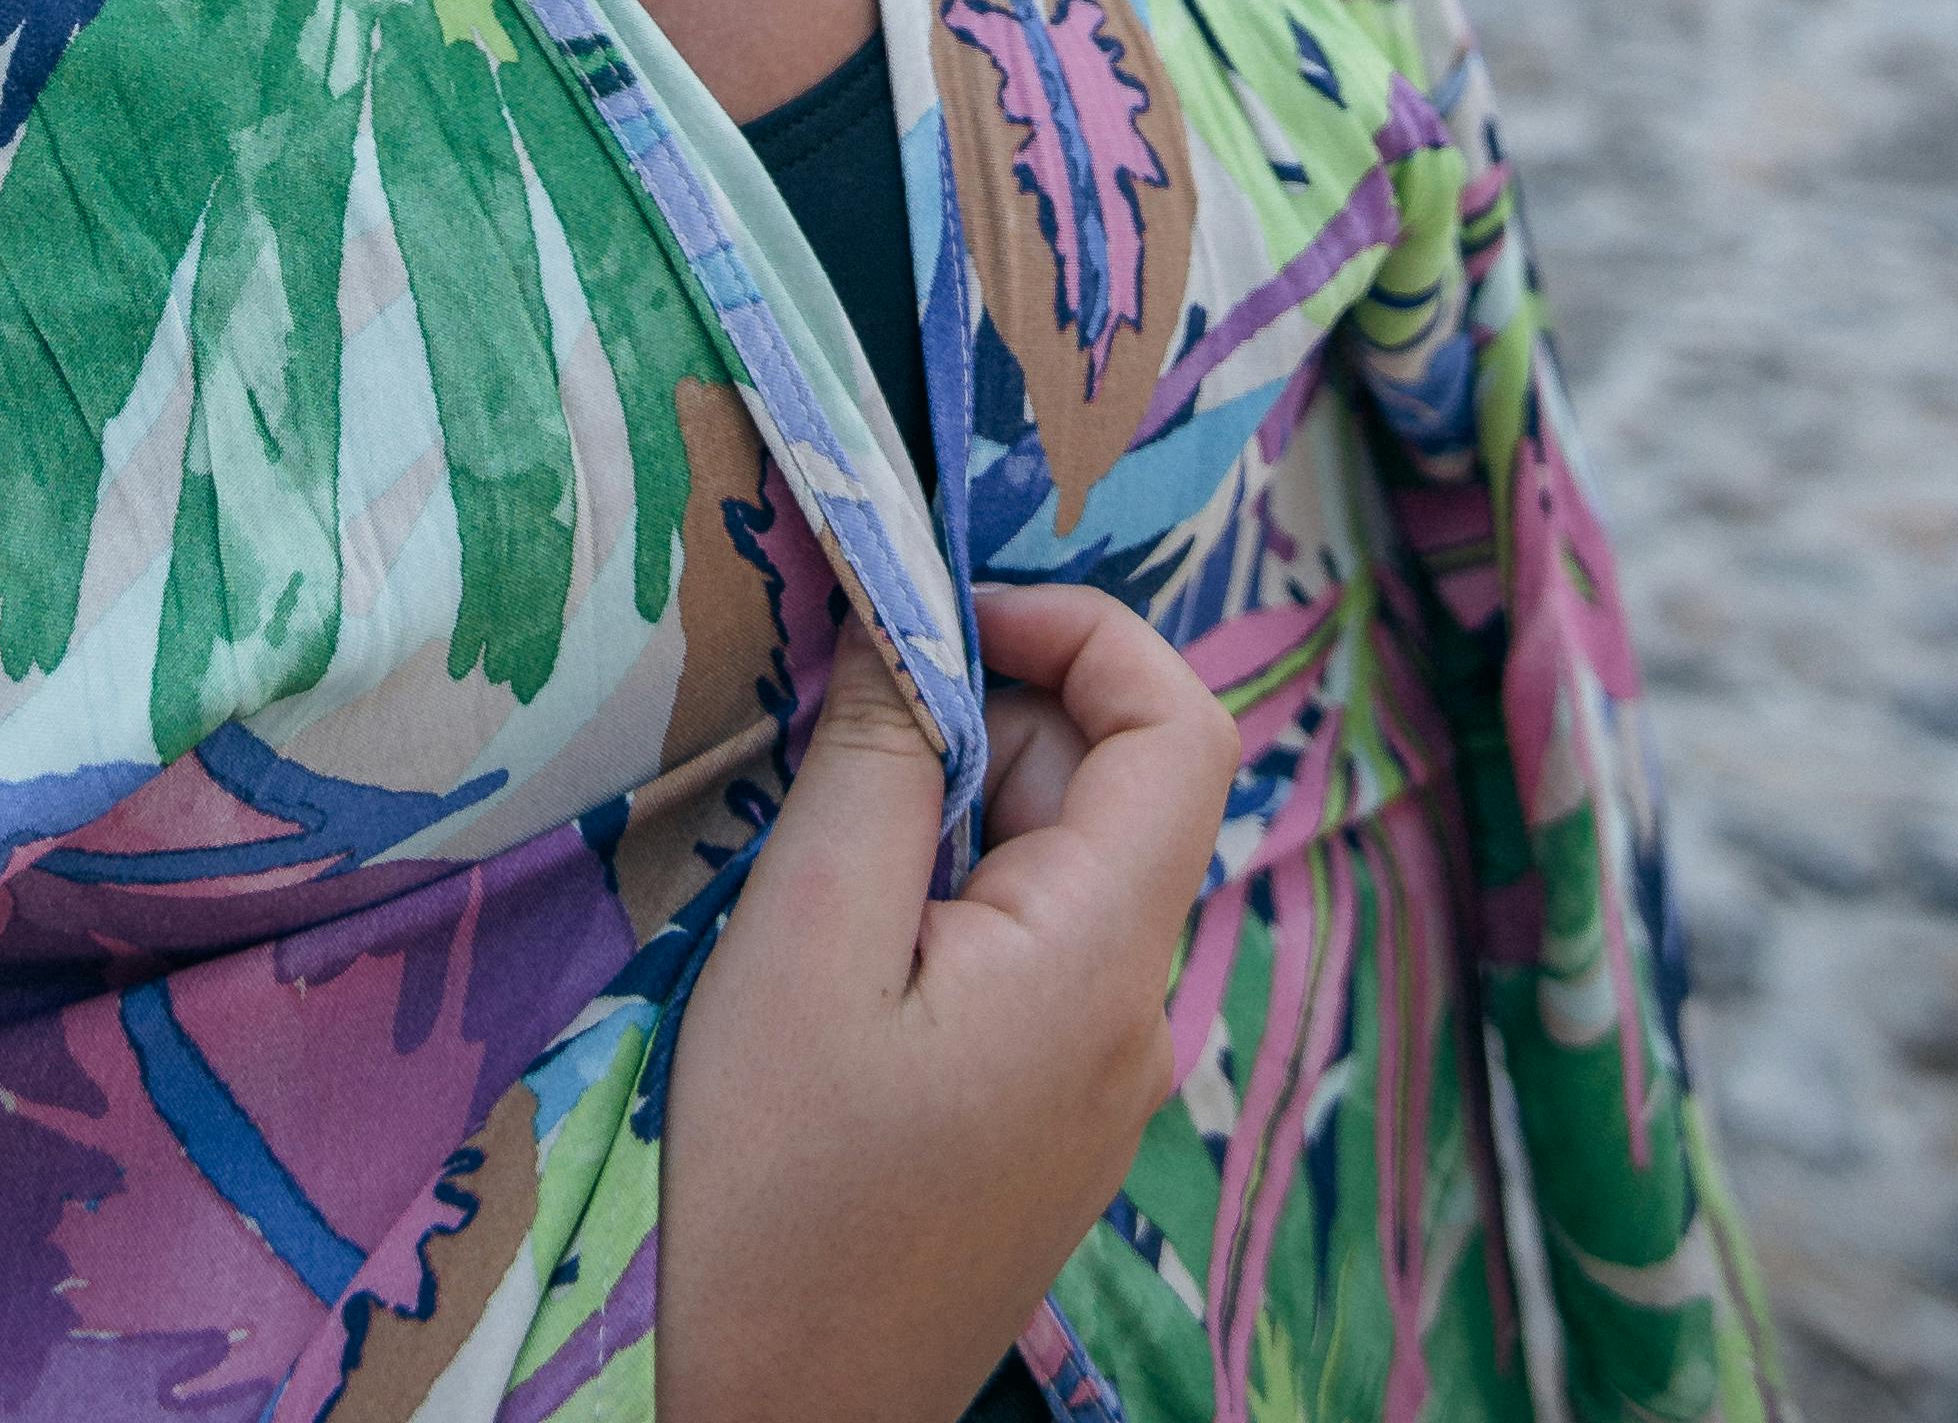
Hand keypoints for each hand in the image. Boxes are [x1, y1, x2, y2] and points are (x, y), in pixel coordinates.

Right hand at [659, 581, 1236, 1422]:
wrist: (775, 1422)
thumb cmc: (777, 1193)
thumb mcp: (805, 941)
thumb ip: (874, 761)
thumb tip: (906, 616)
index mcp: (1104, 960)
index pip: (1182, 725)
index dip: (1081, 629)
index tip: (939, 617)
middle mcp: (1136, 1015)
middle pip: (1105, 787)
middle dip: (979, 724)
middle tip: (831, 754)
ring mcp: (1098, 1080)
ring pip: (1054, 866)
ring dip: (946, 816)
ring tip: (818, 881)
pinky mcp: (1046, 1123)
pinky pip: (1025, 952)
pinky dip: (942, 902)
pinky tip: (842, 963)